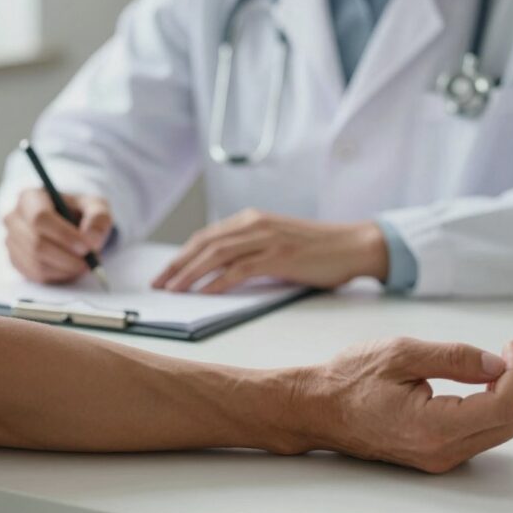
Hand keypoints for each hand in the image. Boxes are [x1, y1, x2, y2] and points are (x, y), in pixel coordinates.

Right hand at [4, 188, 113, 283]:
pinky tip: (70, 268)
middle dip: (67, 257)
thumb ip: (99, 219)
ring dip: (65, 268)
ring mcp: (12, 241)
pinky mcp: (15, 260)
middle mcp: (14, 218)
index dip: (64, 235)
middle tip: (90, 262)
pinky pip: (35, 274)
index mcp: (31, 197)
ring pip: (36, 262)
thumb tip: (91, 240)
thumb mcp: (95, 206)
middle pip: (36, 243)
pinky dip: (57, 276)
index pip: (40, 218)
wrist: (67, 223)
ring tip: (84, 264)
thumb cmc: (79, 212)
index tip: (87, 247)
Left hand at [152, 209, 387, 292]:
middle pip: (204, 244)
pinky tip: (203, 293)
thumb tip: (215, 273)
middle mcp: (255, 224)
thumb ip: (248, 251)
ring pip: (217, 255)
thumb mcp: (275, 243)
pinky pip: (240, 269)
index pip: (206, 237)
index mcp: (251, 219)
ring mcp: (267, 239)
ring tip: (174, 291)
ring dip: (190, 274)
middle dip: (177, 265)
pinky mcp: (280, 256)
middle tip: (158, 285)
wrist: (354, 245)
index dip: (181, 256)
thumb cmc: (316, 250)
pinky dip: (218, 281)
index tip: (163, 274)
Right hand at [293, 338, 512, 473]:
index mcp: (433, 427)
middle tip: (509, 352)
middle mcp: (442, 451)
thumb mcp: (401, 353)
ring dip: (510, 393)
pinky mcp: (439, 453)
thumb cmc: (347, 382)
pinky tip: (482, 382)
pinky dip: (494, 405)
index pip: (506, 407)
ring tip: (494, 363)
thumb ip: (454, 357)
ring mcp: (442, 457)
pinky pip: (484, 432)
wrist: (318, 408)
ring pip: (504, 429)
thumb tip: (497, 363)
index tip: (510, 347)